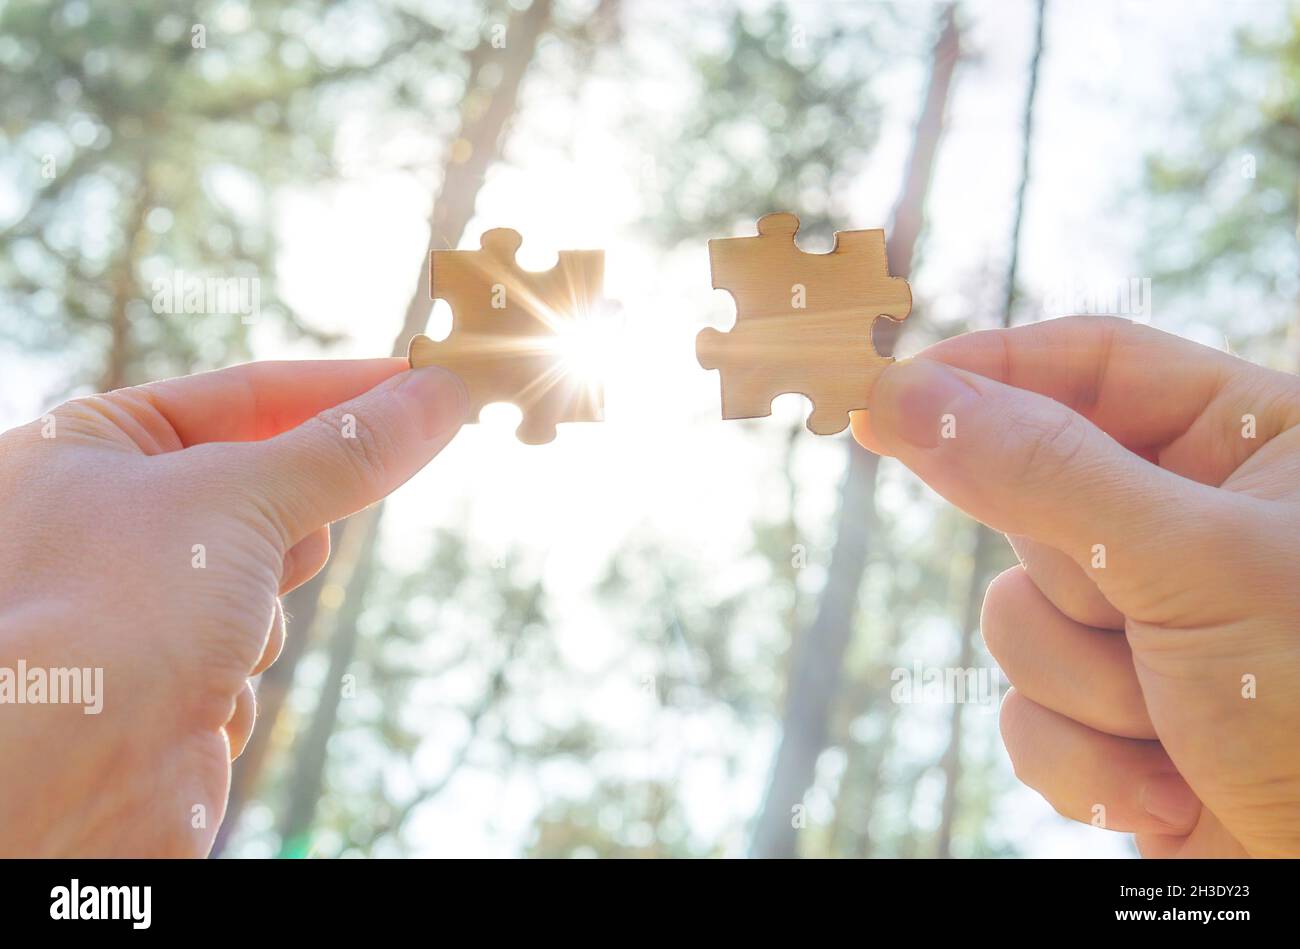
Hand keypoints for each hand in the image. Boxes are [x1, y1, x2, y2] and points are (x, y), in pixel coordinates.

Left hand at [0, 359, 465, 855]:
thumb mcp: (241, 498)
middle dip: (297, 514)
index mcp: (89, 445)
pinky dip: (244, 667)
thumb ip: (347, 448)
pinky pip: (251, 646)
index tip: (428, 383)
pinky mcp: (167, 677)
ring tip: (223, 631)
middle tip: (352, 495)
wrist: (65, 784)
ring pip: (265, 572)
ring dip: (264, 604)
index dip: (342, 388)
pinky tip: (201, 693)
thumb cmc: (112, 610)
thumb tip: (438, 395)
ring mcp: (137, 601)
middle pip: (260, 484)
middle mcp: (104, 517)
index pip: (246, 392)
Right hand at [854, 315, 1299, 856]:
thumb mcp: (1191, 563)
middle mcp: (1192, 522)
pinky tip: (1167, 790)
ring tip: (1179, 724)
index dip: (990, 372)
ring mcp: (1145, 621)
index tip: (891, 394)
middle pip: (1030, 496)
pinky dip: (1080, 759)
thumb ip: (1042, 470)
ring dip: (1082, 687)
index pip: (1092, 363)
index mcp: (1250, 444)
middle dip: (1074, 585)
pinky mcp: (1110, 714)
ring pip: (1014, 616)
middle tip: (1144, 618)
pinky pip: (1022, 711)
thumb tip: (902, 396)